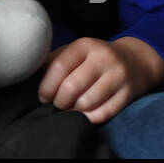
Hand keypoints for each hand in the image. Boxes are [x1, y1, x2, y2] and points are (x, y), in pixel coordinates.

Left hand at [37, 36, 163, 123]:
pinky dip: (90, 117)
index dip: (47, 85)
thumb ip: (54, 60)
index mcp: (85, 45)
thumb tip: (28, 72)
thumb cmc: (95, 58)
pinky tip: (84, 114)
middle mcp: (103, 58)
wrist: (135, 60)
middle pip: (72, 87)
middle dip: (59, 101)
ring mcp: (118, 76)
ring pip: (87, 102)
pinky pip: (104, 113)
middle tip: (57, 104)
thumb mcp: (76, 51)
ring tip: (70, 108)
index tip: (43, 96)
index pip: (60, 66)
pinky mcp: (128, 93)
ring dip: (74, 111)